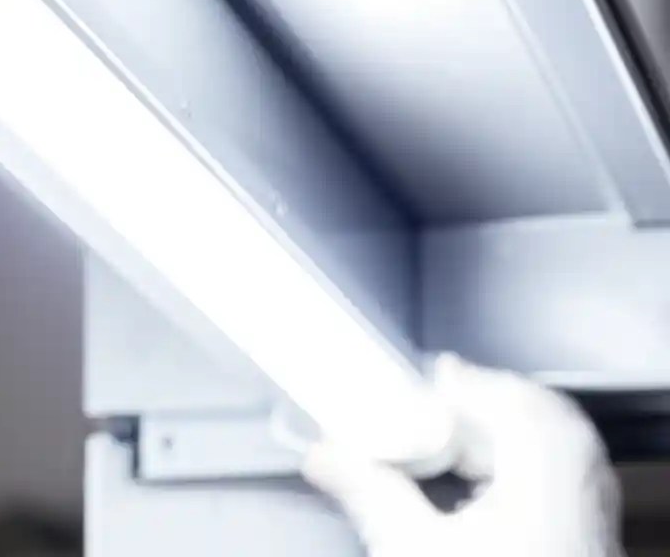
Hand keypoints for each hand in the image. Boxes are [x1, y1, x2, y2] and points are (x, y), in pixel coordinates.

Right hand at [303, 354, 624, 556]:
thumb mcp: (410, 550)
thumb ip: (367, 492)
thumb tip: (322, 455)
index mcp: (546, 489)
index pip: (518, 409)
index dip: (475, 382)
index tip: (435, 373)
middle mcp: (582, 502)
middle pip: (554, 423)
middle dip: (497, 401)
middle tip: (448, 397)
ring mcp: (591, 528)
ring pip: (567, 454)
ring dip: (514, 434)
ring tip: (460, 440)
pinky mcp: (585, 548)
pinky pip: (569, 485)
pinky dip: (528, 468)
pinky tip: (486, 489)